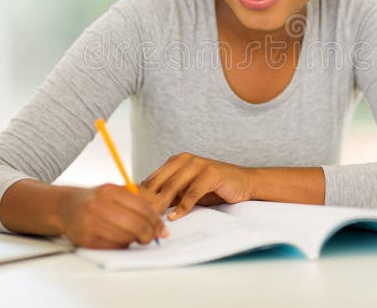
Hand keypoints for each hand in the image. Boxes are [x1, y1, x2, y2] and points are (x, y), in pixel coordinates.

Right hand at [60, 183, 168, 248]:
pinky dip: (121, 245)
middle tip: (152, 237)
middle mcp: (98, 205)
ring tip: (134, 236)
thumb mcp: (118, 191)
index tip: (162, 228)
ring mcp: (90, 223)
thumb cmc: (97, 200)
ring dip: (135, 240)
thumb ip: (140, 198)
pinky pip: (113, 247)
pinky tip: (120, 239)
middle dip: (149, 234)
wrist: (67, 207)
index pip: (142, 207)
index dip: (156, 220)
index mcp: (109, 190)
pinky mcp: (86, 240)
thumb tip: (161, 212)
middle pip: (136, 224)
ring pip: (126, 237)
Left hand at [140, 153, 254, 220]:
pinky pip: (192, 192)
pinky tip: (175, 217)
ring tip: (154, 218)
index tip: (133, 212)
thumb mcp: (186, 190)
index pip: (152, 179)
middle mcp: (184, 159)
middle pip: (159, 182)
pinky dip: (182, 206)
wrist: (243, 182)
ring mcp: (198, 164)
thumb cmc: (213, 188)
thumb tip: (145, 207)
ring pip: (173, 186)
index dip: (141, 196)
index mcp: (175, 161)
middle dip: (149, 201)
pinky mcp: (210, 174)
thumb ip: (169, 194)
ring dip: (162, 204)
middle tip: (141, 218)